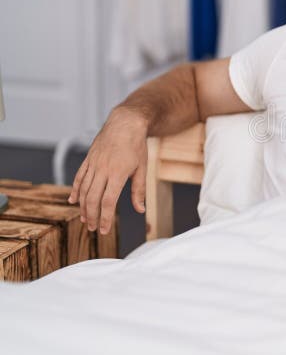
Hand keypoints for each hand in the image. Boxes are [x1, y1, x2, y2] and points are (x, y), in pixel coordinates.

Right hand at [68, 107, 148, 233]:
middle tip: (93, 228)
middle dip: (92, 216)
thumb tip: (140, 210)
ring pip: (83, 190)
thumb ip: (139, 190)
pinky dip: (75, 191)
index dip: (105, 218)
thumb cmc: (136, 146)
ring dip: (83, 207)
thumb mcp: (142, 168)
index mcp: (118, 174)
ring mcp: (93, 164)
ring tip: (85, 219)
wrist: (125, 123)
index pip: (108, 202)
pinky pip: (79, 177)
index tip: (104, 230)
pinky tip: (73, 201)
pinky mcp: (88, 160)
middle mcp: (102, 170)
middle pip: (92, 199)